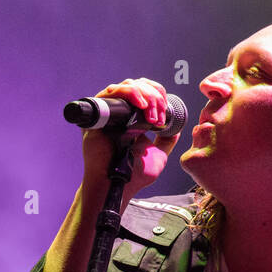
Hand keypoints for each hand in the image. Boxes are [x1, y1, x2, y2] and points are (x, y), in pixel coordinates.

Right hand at [81, 77, 182, 199]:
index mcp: (131, 120)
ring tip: (152, 112)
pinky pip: (109, 93)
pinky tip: (140, 104)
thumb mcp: (158, 155)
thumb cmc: (134, 176)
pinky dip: (128, 92)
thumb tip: (176, 128)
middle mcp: (118, 114)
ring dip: (145, 94)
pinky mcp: (96, 116)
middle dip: (154, 94)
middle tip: (160, 113)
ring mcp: (107, 114)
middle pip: (137, 85)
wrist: (119, 185)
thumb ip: (166, 141)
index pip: (144, 92)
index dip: (158, 93)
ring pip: (126, 86)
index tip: (166, 109)